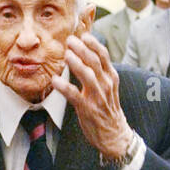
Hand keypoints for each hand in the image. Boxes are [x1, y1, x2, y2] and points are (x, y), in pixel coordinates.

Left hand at [50, 33, 132, 160]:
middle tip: (70, 40)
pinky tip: (55, 80)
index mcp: (111, 77)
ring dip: (76, 64)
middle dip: (82, 49)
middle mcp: (106, 85)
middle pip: (95, 62)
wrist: (114, 135)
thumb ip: (97, 71)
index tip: (82, 34)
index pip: (104, 55)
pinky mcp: (87, 109)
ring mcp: (97, 97)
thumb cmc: (106, 108)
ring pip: (88, 76)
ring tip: (66, 55)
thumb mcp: (107, 87)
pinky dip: (65, 87)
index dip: (93, 43)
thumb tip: (83, 52)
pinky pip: (75, 96)